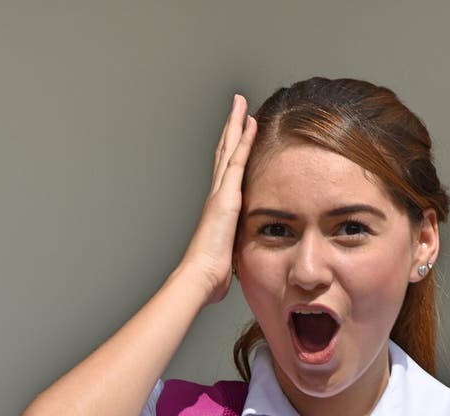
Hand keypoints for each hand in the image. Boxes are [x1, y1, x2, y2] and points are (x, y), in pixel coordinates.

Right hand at [180, 94, 256, 304]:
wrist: (200, 277)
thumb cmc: (211, 275)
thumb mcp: (227, 258)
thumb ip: (232, 250)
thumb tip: (236, 261)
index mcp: (217, 209)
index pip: (225, 173)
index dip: (231, 151)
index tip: (238, 133)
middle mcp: (215, 196)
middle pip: (223, 154)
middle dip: (230, 129)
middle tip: (236, 107)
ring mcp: (219, 194)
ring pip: (228, 150)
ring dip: (235, 125)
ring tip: (240, 104)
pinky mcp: (225, 196)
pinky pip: (237, 161)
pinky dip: (243, 141)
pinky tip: (250, 123)